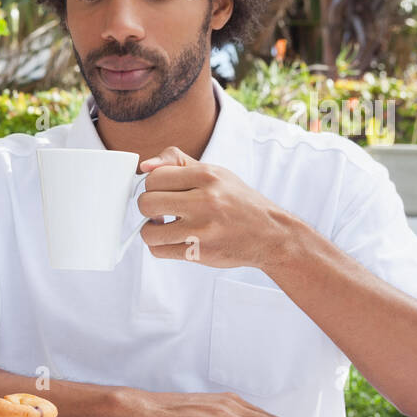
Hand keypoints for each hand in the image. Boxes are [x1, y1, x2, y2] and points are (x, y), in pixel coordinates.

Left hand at [137, 147, 294, 269]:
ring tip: (164, 227)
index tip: (161, 192)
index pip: (154, 177)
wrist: (270, 233)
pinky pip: (159, 251)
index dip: (152, 186)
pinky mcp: (200, 252)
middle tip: (160, 211)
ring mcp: (202, 229)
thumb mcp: (214, 172)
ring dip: (152, 230)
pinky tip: (173, 240)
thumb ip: (178, 163)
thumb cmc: (238, 201)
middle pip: (146, 203)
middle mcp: (205, 201)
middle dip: (148, 208)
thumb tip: (145, 166)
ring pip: (149, 232)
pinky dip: (160, 246)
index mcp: (207, 176)